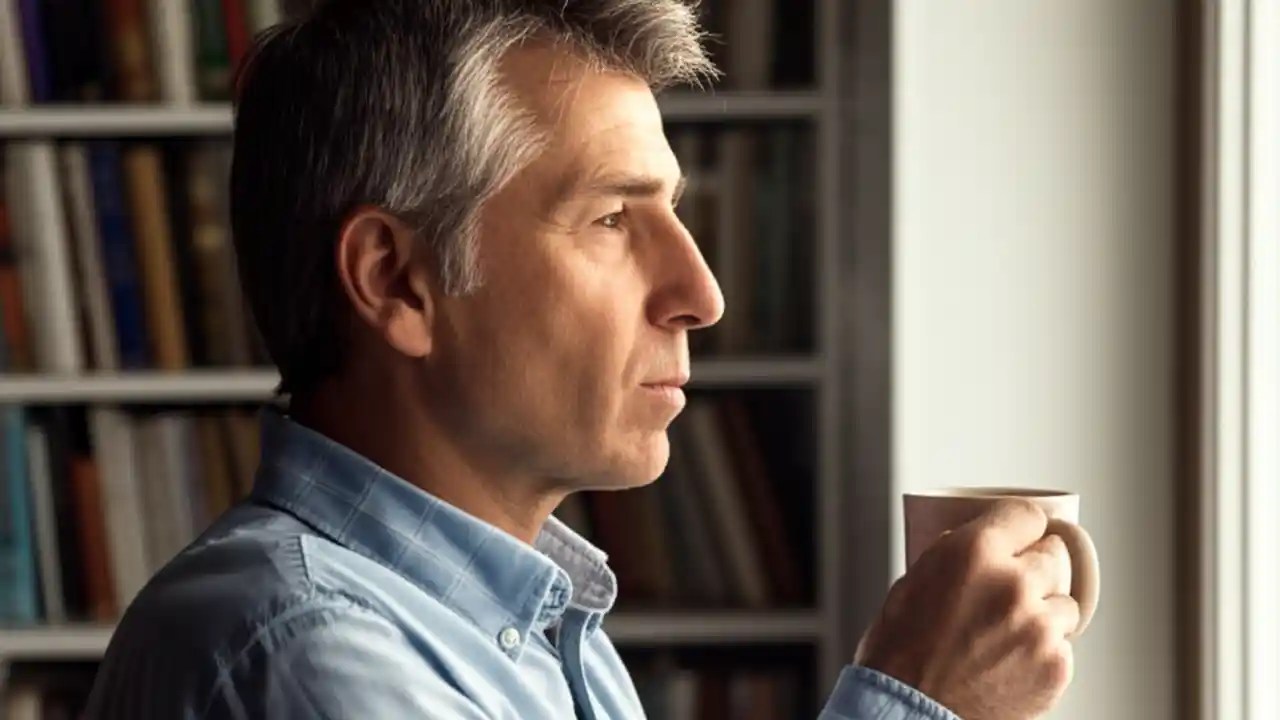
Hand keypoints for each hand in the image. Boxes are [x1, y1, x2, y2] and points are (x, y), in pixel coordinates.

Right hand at [855, 499, 1080, 718]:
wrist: (908, 713)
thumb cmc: (901, 654)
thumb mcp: (913, 582)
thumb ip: (953, 557)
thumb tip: (975, 543)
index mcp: (973, 553)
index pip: (1026, 514)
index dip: (1021, 526)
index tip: (1022, 535)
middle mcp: (1013, 583)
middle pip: (1053, 556)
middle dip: (1033, 568)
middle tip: (1010, 588)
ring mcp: (1039, 627)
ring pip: (1064, 604)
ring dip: (1042, 613)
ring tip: (1007, 633)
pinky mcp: (1055, 666)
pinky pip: (1063, 646)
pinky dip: (1043, 652)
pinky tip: (1009, 661)